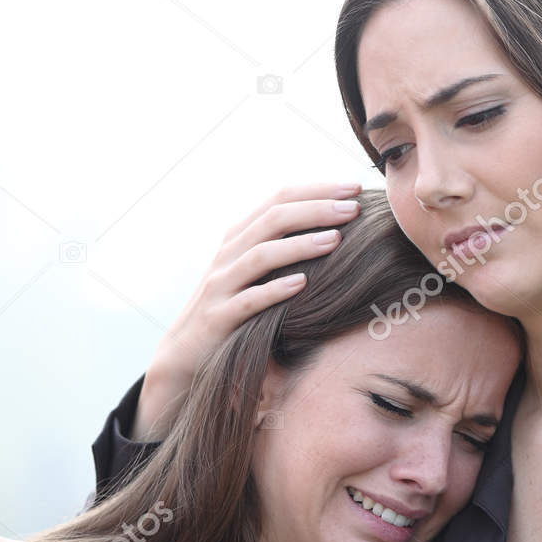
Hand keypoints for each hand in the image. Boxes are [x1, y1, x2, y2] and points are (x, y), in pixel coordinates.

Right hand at [134, 183, 361, 439]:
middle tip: (355, 209)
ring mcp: (221, 285)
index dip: (317, 190)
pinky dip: (274, 290)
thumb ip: (281, 247)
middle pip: (272, 219)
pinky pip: (248, 300)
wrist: (185, 352)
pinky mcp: (218, 318)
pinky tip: (302, 284)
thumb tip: (336, 228)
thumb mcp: (252, 272)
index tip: (355, 188)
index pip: (279, 199)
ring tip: (336, 240)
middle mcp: (228, 254)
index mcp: (239, 237)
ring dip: (299, 245)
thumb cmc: (231, 308)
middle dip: (316, 210)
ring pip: (260, 255)